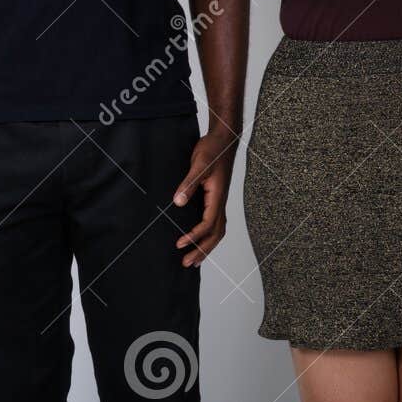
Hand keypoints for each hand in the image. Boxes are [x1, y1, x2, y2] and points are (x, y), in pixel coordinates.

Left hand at [172, 128, 237, 265]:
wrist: (223, 139)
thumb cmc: (213, 150)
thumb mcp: (199, 164)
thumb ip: (189, 184)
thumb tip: (178, 202)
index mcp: (217, 196)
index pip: (208, 223)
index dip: (194, 236)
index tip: (180, 244)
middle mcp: (220, 201)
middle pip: (216, 233)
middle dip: (202, 250)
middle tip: (187, 263)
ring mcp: (219, 200)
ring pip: (217, 230)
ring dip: (206, 246)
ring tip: (193, 259)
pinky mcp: (215, 197)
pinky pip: (214, 222)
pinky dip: (207, 235)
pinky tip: (198, 238)